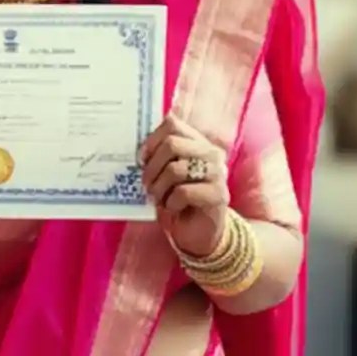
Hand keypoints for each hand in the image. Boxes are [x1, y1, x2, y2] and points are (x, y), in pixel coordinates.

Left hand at [139, 117, 229, 256]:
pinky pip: (184, 192)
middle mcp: (211, 152)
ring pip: (176, 169)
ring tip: (157, 198)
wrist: (199, 231)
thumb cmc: (177, 198)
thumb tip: (137, 149)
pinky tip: (172, 208)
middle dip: (151, 167)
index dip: (151, 140)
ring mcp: (217, 173)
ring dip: (158, 188)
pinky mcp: (219, 195)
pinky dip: (171, 202)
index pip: (172, 124)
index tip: (141, 159)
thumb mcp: (164, 173)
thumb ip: (157, 156)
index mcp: (196, 142)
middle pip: (172, 144)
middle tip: (146, 184)